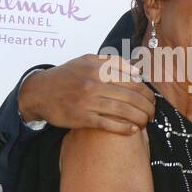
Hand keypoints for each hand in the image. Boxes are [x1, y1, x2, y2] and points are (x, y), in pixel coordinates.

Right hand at [18, 54, 155, 134]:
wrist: (38, 92)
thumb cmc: (66, 76)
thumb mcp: (86, 61)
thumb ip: (111, 63)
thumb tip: (136, 71)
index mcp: (98, 70)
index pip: (132, 81)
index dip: (147, 93)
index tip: (152, 100)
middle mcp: (94, 85)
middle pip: (131, 97)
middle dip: (148, 107)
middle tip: (153, 114)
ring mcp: (87, 102)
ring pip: (123, 111)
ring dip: (140, 118)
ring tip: (146, 122)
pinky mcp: (81, 118)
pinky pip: (108, 124)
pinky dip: (124, 128)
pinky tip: (133, 130)